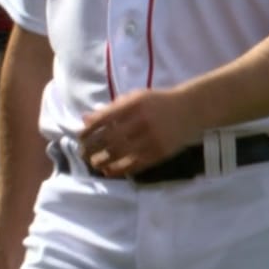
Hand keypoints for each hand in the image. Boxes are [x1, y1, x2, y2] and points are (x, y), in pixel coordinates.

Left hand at [78, 88, 199, 177]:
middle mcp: (141, 122)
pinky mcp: (159, 153)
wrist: (189, 110)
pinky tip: (109, 170)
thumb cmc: (157, 103)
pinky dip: (119, 169)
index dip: (89, 130)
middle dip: (92, 147)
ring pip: (120, 154)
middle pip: (109, 139)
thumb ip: (111, 108)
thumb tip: (86, 119)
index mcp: (134, 105)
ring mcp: (151, 139)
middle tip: (82, 153)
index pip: (104, 119)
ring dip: (102, 160)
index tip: (79, 137)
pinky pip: (135, 165)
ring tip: (93, 163)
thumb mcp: (135, 98)